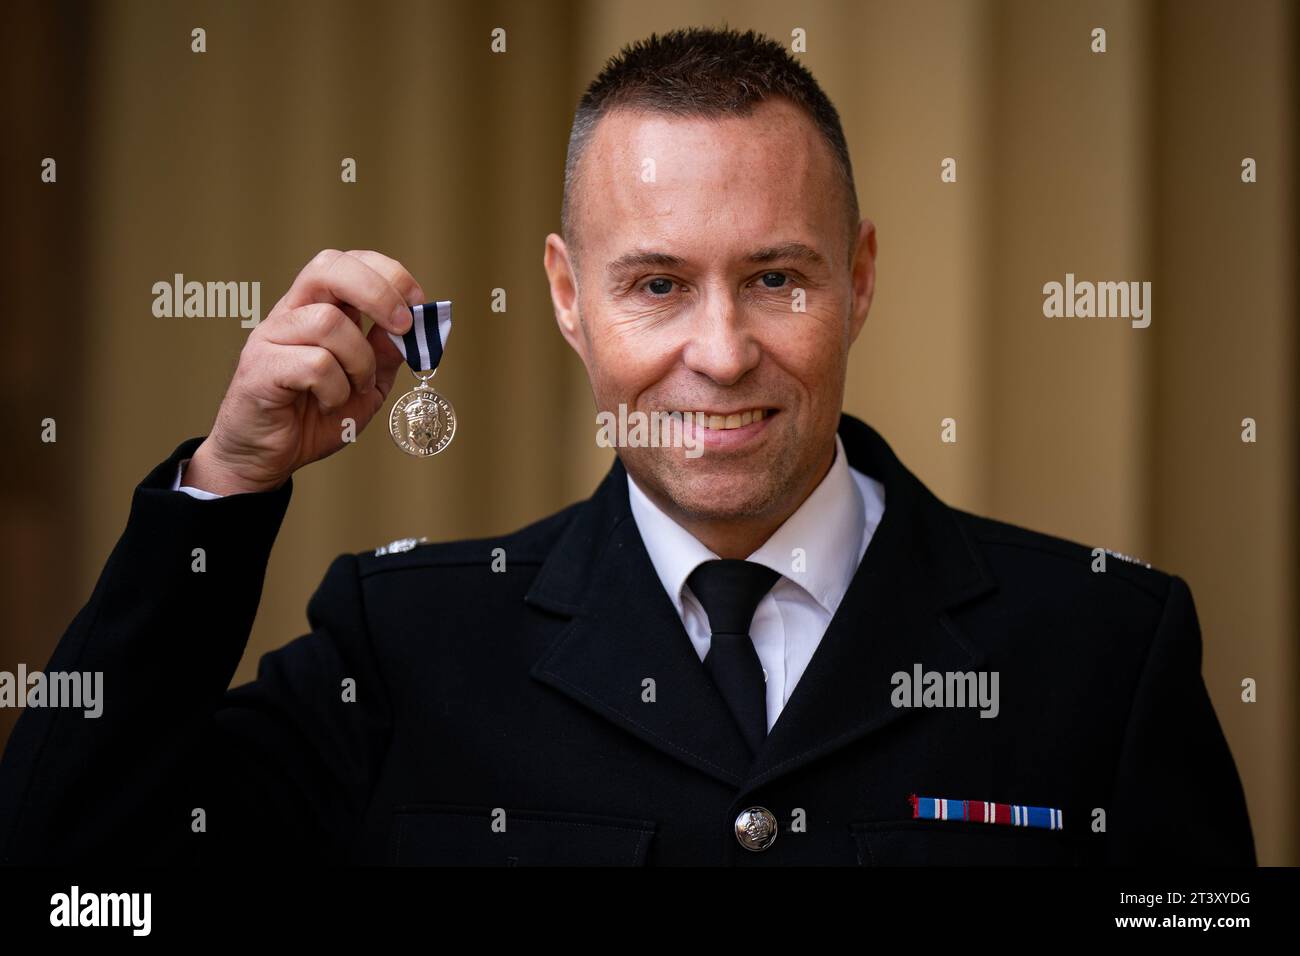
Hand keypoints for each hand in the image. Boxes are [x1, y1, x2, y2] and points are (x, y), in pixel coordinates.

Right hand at [185, 249, 420, 494]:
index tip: (417, 305)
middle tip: (402, 326)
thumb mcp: (365, 384)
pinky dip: (335, 389)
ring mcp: (272, 337)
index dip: (388, 274)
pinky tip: (329, 404)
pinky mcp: (260, 367)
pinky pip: (314, 364)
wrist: (266, 458)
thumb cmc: (312, 417)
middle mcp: (291, 313)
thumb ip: (385, 355)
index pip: (348, 262)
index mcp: (317, 308)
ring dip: (359, 361)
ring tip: (354, 389)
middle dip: (378, 292)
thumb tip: (416, 326)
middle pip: (330, 267)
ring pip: (327, 321)